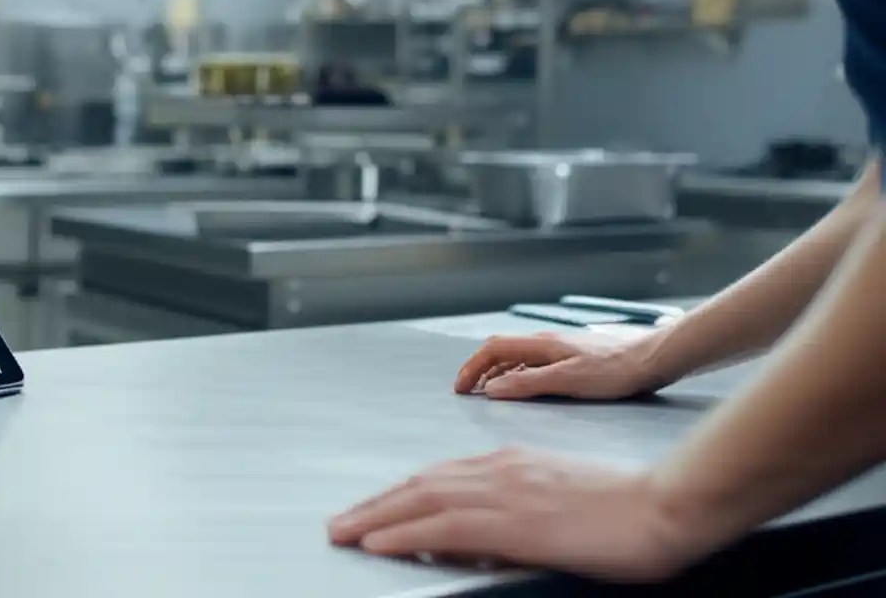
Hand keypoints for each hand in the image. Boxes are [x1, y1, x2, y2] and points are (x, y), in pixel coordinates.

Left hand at [327, 448, 703, 583]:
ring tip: (342, 533)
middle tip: (340, 524)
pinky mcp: (514, 519)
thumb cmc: (627, 509)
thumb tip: (481, 536)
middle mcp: (501, 469)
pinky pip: (444, 524)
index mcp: (512, 463)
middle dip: (376, 505)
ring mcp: (505, 491)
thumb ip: (518, 511)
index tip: (375, 509)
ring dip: (376, 517)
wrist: (665, 505)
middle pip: (420, 484)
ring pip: (421, 501)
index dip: (402, 495)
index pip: (440, 477)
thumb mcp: (561, 501)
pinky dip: (405, 532)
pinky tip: (378, 543)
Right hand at [453, 330, 667, 400]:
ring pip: (517, 356)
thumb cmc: (615, 371)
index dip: (471, 367)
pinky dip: (516, 374)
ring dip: (497, 372)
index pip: (493, 348)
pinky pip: (533, 362)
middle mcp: (546, 341)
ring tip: (488, 393)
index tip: (460, 388)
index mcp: (541, 343)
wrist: (654, 359)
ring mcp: (560, 348)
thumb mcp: (568, 380)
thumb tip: (491, 389)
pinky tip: (523, 388)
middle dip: (479, 369)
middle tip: (467, 391)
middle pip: (501, 349)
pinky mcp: (573, 357)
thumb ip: (528, 383)